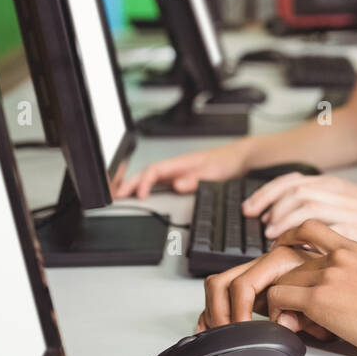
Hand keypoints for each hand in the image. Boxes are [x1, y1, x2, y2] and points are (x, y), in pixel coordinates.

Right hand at [114, 139, 251, 198]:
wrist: (240, 158)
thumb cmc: (227, 161)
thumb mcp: (214, 172)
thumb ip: (196, 178)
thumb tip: (178, 184)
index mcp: (181, 162)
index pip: (155, 170)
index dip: (144, 182)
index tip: (140, 195)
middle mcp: (177, 167)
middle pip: (148, 173)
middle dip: (130, 183)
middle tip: (116, 196)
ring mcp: (178, 172)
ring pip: (152, 178)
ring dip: (136, 186)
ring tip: (122, 197)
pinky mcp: (182, 178)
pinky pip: (160, 182)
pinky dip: (148, 188)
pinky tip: (143, 195)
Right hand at [198, 242, 330, 334]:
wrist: (352, 288)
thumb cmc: (342, 292)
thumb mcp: (326, 304)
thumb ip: (304, 313)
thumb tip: (281, 323)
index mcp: (282, 260)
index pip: (244, 284)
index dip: (239, 312)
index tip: (242, 332)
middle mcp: (266, 263)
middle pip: (223, 281)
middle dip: (219, 312)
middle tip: (227, 336)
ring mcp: (257, 272)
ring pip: (218, 283)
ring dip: (213, 310)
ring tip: (219, 333)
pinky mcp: (254, 284)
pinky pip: (224, 291)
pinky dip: (214, 309)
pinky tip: (210, 326)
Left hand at [202, 221, 356, 354]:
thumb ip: (349, 269)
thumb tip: (330, 285)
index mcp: (352, 247)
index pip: (310, 227)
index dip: (290, 235)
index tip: (281, 246)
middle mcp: (337, 257)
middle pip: (290, 261)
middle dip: (284, 282)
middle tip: (287, 302)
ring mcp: (326, 276)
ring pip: (281, 281)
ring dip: (282, 300)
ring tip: (292, 316)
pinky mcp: (317, 299)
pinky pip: (279, 298)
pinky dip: (278, 311)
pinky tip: (290, 322)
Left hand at [242, 172, 356, 253]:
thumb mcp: (351, 208)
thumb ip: (324, 211)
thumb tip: (292, 225)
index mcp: (337, 187)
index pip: (294, 181)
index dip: (268, 193)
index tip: (252, 208)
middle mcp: (340, 194)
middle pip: (295, 190)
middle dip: (269, 204)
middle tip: (256, 222)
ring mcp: (348, 211)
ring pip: (306, 204)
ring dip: (283, 219)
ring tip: (270, 235)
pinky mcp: (356, 231)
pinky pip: (323, 230)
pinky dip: (303, 238)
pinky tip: (293, 249)